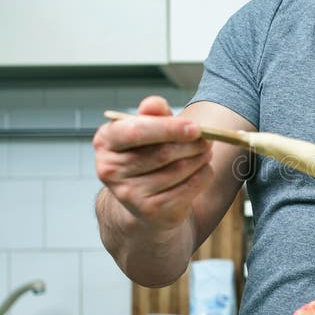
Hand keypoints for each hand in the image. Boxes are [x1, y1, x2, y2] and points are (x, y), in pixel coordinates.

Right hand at [93, 95, 213, 228]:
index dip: (168, 128)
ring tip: (205, 152)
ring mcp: (128, 194)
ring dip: (200, 158)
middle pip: (162, 153)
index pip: (136, 131)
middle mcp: (110, 169)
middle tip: (209, 138)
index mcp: (105, 141)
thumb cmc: (147, 155)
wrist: (143, 199)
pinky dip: (202, 176)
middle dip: (191, 144)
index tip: (196, 127)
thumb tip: (155, 104)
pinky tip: (203, 169)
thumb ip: (153, 114)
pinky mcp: (149, 211)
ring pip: (178, 170)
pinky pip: (188, 188)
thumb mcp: (148, 130)